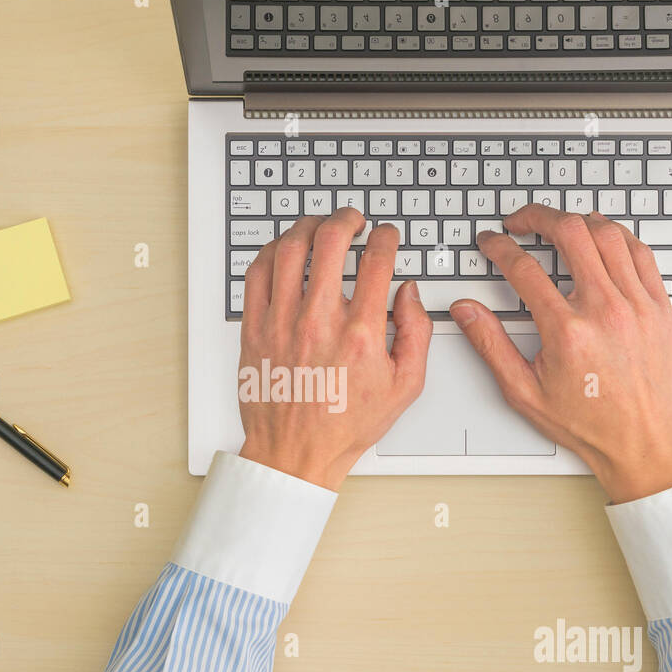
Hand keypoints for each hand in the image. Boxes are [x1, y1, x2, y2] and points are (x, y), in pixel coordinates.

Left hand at [237, 208, 432, 489]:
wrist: (296, 453)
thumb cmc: (345, 425)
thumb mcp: (404, 386)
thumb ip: (417, 333)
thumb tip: (410, 293)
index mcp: (362, 334)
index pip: (377, 260)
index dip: (386, 237)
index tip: (386, 236)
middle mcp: (319, 321)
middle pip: (331, 240)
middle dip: (347, 219)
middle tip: (353, 219)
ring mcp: (282, 322)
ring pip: (290, 248)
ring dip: (308, 226)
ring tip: (320, 226)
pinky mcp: (254, 329)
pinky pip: (256, 273)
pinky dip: (271, 251)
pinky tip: (284, 250)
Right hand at [451, 206, 671, 503]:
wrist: (644, 443)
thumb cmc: (590, 423)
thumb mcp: (525, 392)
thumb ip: (490, 345)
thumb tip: (466, 311)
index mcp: (567, 331)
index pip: (523, 268)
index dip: (499, 247)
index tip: (490, 242)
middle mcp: (605, 310)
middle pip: (570, 232)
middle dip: (538, 216)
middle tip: (520, 221)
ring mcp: (638, 304)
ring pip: (609, 234)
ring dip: (579, 220)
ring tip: (560, 225)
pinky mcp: (660, 307)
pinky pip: (641, 253)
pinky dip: (618, 237)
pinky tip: (603, 239)